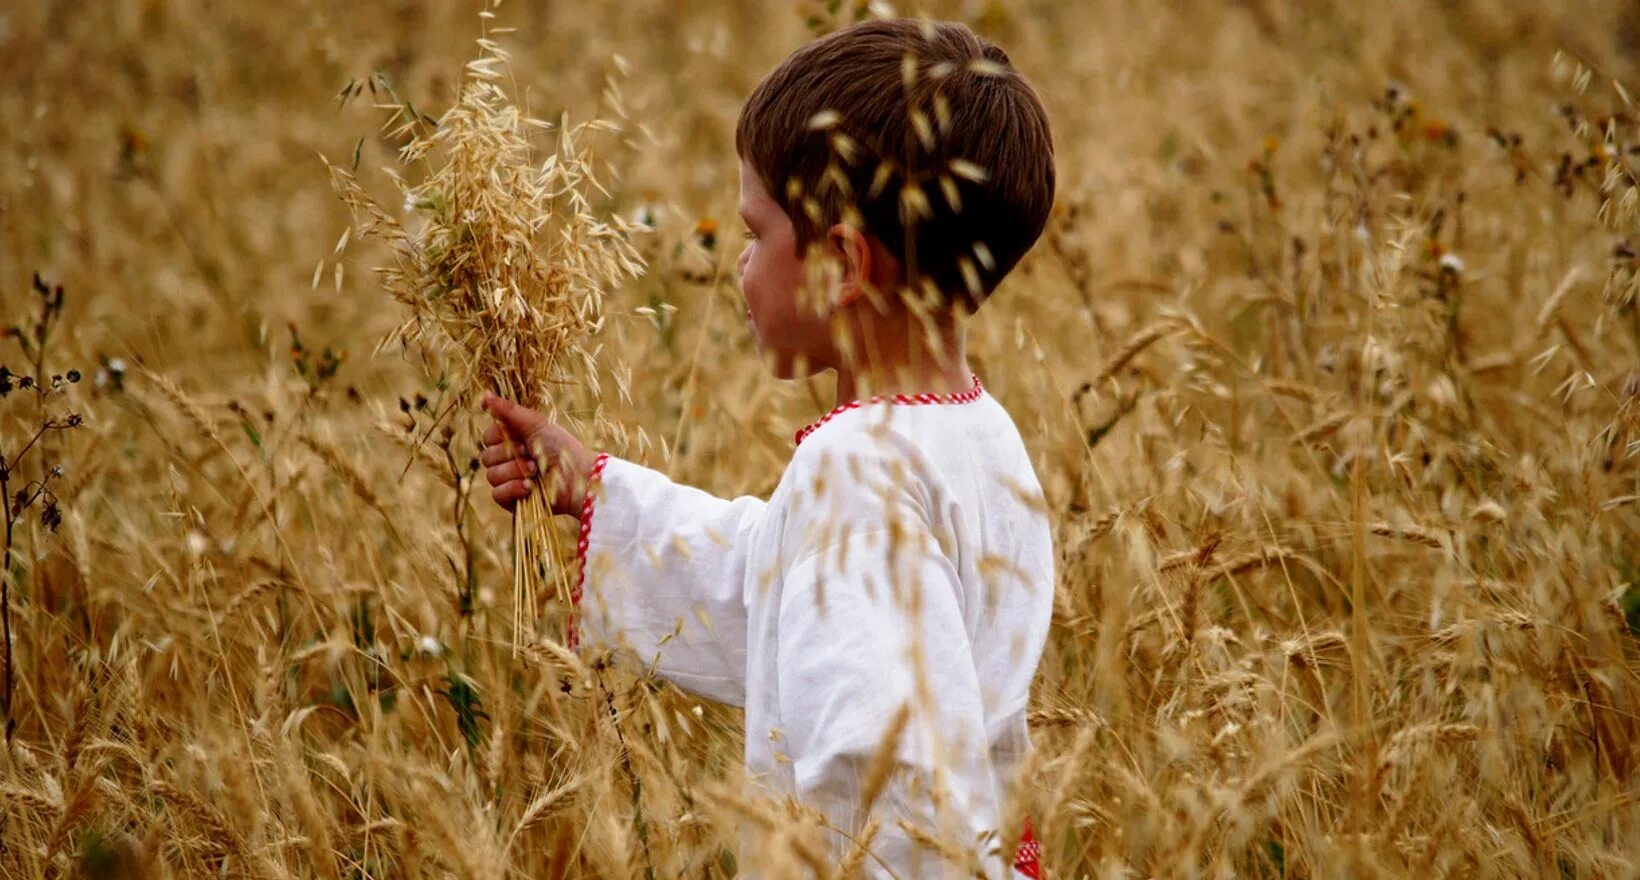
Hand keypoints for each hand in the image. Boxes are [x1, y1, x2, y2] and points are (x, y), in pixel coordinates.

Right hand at [479, 393, 595, 515]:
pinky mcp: (511, 501)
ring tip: (535, 471)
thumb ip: (509, 411)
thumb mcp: (536, 424)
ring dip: (515, 471)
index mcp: (512, 440)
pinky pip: (497, 494)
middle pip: (486, 456)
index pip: (488, 437)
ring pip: (491, 475)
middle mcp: (508, 460)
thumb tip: (485, 395)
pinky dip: (513, 489)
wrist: (578, 478)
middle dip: (510, 455)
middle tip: (531, 454)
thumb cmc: (561, 448)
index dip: (501, 437)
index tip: (520, 437)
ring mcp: (508, 481)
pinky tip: (530, 487)